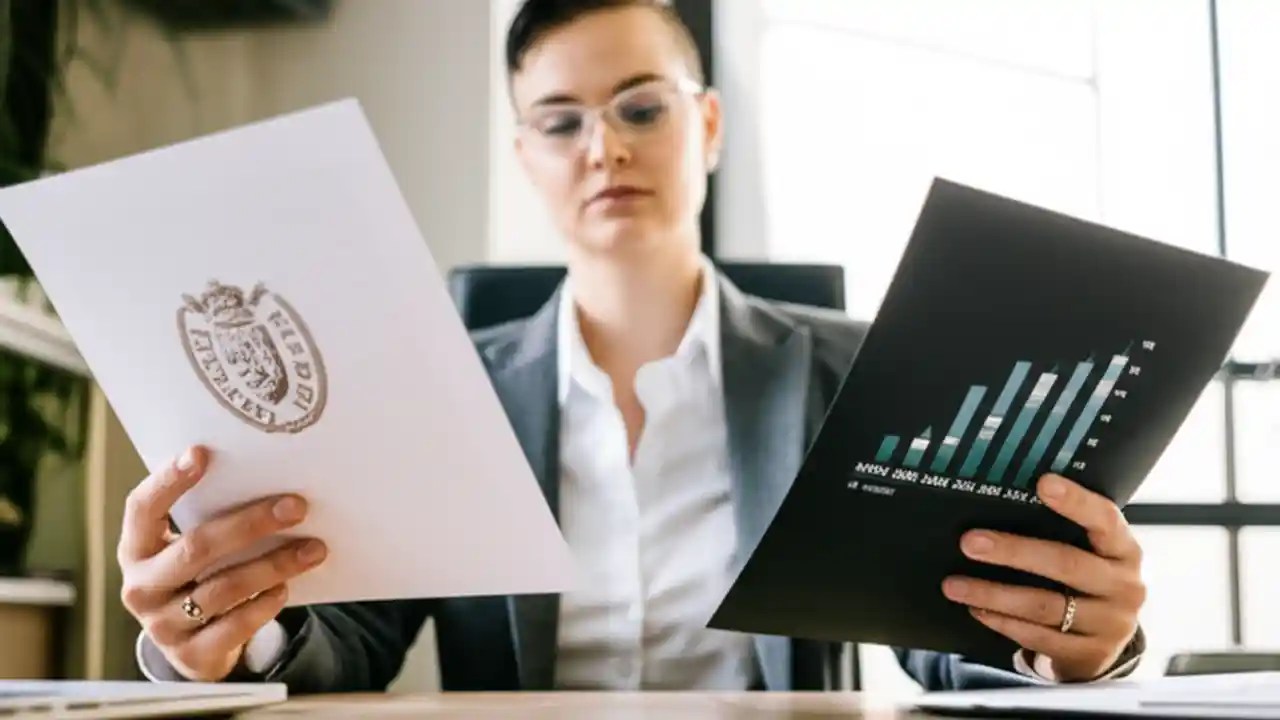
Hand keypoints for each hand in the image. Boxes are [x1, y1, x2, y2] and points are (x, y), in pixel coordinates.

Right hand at [118, 445, 326, 680]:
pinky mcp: (191, 654)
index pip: (142, 509)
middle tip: (296, 506)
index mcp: (135, 550)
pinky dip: (264, 605)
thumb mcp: (187, 548)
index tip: (202, 453)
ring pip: (223, 588)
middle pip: (197, 548)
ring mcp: (163, 625)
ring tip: (313, 549)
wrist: (192, 646)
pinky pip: (234, 626)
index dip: (169, 481)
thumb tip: (267, 477)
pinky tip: (285, 587)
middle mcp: (141, 588)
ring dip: (273, 565)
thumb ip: (209, 518)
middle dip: (250, 524)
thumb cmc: (197, 577)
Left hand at [941, 473, 1145, 681]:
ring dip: (993, 594)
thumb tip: (1001, 505)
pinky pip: (1038, 636)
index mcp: (1124, 551)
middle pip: (1066, 563)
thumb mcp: (1088, 553)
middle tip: (970, 543)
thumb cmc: (1086, 581)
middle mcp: (1124, 586)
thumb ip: (1062, 532)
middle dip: (1013, 552)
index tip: (1043, 483)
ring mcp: (1110, 624)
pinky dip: (1002, 622)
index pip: (1105, 519)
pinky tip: (976, 610)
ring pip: (1044, 605)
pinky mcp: (1090, 656)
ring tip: (954, 585)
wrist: (1106, 639)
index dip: (1077, 501)